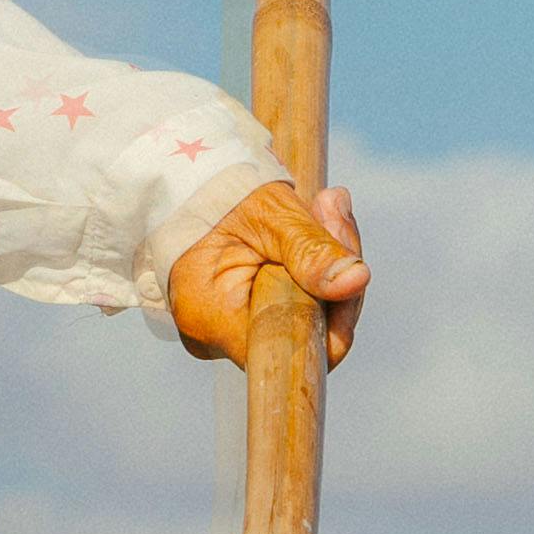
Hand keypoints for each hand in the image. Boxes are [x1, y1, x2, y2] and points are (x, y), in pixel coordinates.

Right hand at [166, 179, 367, 366]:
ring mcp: (225, 331)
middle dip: (332, 268)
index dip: (338, 313)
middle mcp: (216, 340)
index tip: (344, 252)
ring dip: (324, 259)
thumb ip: (311, 250)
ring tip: (325, 202)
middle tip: (331, 204)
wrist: (176, 184)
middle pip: (306, 329)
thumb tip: (358, 280)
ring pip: (303, 314)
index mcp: (215, 321)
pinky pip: (289, 301)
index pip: (298, 348)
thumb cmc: (213, 195)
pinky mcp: (237, 315)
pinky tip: (314, 219)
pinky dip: (306, 264)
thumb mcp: (267, 215)